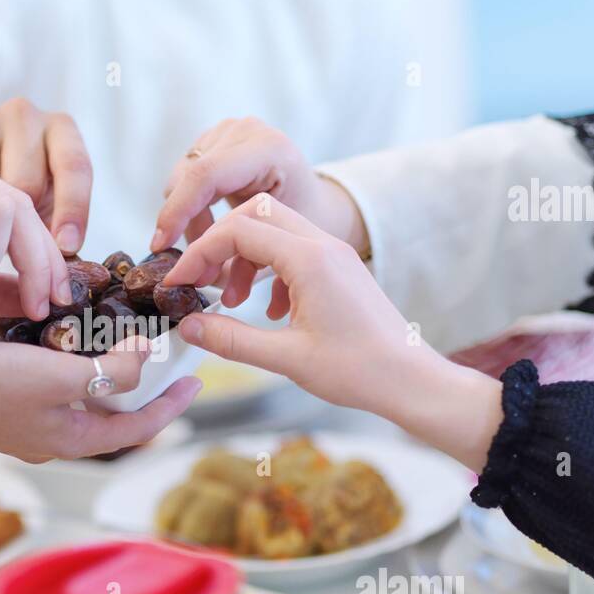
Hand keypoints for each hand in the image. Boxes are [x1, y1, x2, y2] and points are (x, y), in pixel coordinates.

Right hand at [0, 339, 201, 462]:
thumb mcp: (62, 375)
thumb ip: (111, 370)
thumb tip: (148, 358)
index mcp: (75, 440)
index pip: (139, 427)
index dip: (171, 405)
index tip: (195, 382)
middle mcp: (57, 438)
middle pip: (114, 416)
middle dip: (141, 390)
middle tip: (163, 361)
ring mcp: (32, 425)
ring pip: (86, 402)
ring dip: (109, 377)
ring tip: (125, 347)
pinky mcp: (12, 406)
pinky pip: (59, 391)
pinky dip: (77, 370)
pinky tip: (74, 344)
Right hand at [153, 117, 367, 254]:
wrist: (323, 209)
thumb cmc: (312, 233)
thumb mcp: (284, 251)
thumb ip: (238, 272)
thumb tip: (193, 299)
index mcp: (270, 150)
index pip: (205, 176)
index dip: (177, 213)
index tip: (160, 248)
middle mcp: (249, 131)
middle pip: (188, 179)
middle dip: (186, 228)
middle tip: (199, 270)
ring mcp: (231, 131)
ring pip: (182, 181)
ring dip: (191, 224)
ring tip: (214, 257)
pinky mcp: (218, 140)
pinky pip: (187, 179)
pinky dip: (193, 212)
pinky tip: (213, 233)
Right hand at [163, 197, 502, 470]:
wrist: (412, 379)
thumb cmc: (359, 371)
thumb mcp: (287, 359)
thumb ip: (231, 339)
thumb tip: (189, 326)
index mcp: (310, 260)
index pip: (238, 230)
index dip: (200, 253)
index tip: (180, 283)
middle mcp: (324, 246)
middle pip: (255, 214)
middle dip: (218, 243)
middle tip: (197, 281)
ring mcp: (335, 254)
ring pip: (274, 228)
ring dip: (243, 255)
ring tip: (230, 300)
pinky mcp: (340, 268)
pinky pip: (293, 248)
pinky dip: (267, 267)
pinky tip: (265, 309)